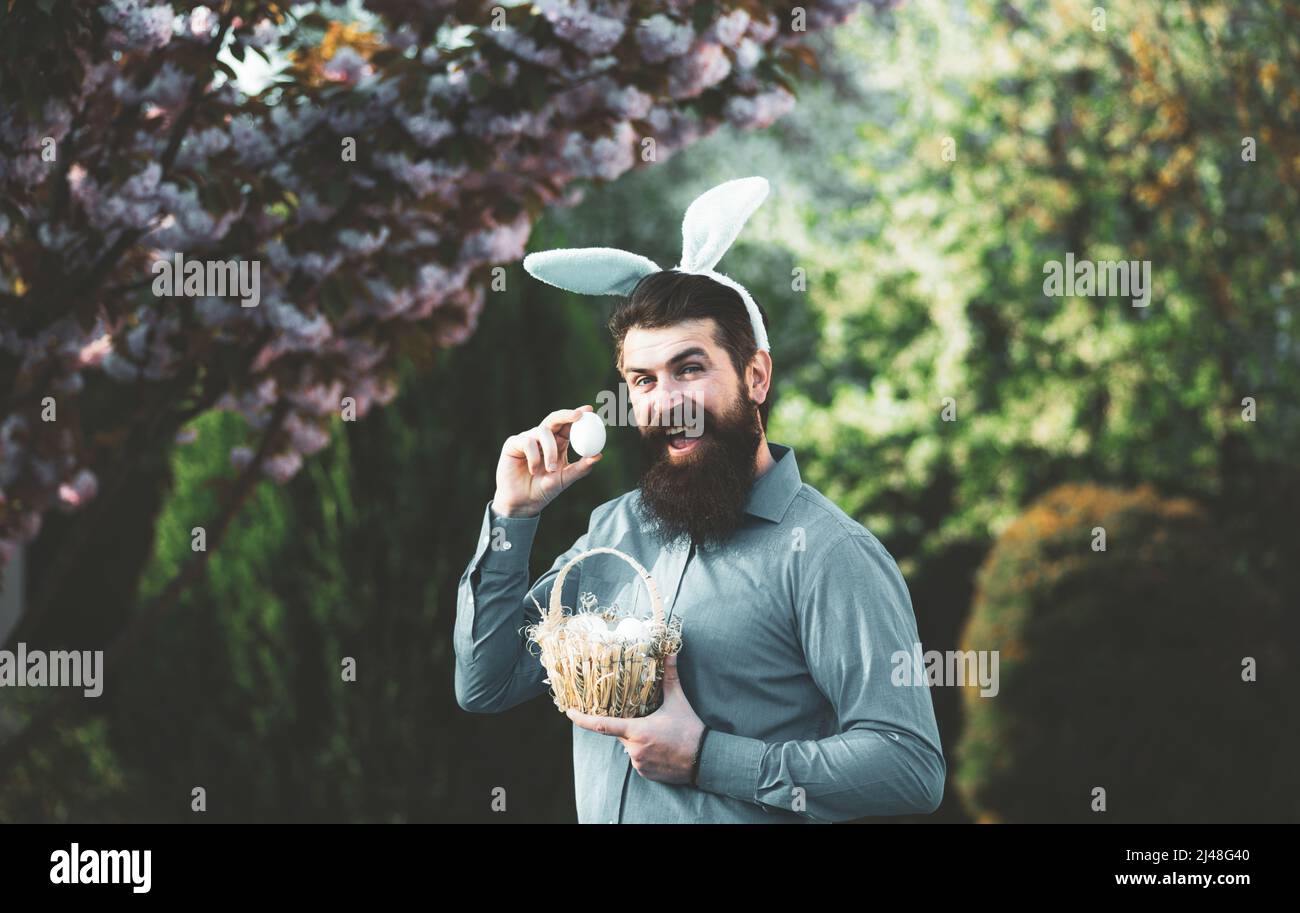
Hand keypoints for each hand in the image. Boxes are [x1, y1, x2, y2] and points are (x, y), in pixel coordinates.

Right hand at [492, 405, 602, 517]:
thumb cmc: (544, 490)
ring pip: (542, 432)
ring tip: (551, 469)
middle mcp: (543, 438)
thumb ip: (581, 468)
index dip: (578, 414)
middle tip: (578, 416)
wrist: (522, 502)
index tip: (589, 410)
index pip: (568, 425)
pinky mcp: (513, 444)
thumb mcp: (565, 478)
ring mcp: (528, 439)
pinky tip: (533, 470)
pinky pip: (528, 442)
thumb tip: (599, 455)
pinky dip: (534, 457)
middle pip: (554, 418)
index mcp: (558, 443)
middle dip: (566, 414)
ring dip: (550, 450)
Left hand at [566, 653, 704, 784]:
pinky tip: (662, 750)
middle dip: (629, 727)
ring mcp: (639, 764)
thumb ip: (670, 677)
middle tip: (649, 722)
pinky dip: (645, 754)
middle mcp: (634, 749)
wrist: (706, 759)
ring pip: (630, 748)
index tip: (569, 713)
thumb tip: (670, 652)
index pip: (602, 725)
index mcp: (637, 731)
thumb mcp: (678, 701)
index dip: (582, 719)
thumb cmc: (690, 729)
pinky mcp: (645, 774)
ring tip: (661, 737)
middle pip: (620, 734)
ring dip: (638, 741)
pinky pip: (638, 761)